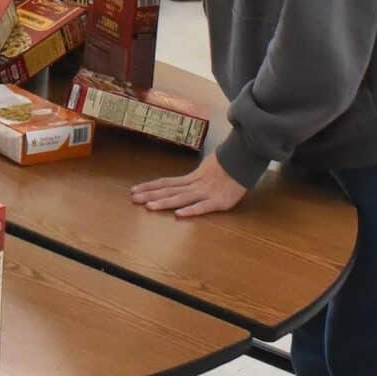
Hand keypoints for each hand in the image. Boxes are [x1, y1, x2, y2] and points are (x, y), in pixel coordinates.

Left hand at [129, 152, 248, 217]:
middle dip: (150, 194)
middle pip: (169, 190)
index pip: (166, 182)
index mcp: (191, 178)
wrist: (244, 160)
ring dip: (165, 202)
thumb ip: (194, 177)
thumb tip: (181, 181)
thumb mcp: (206, 169)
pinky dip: (191, 210)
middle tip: (133, 199)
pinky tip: (179, 215)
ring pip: (181, 198)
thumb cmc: (227, 165)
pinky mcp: (219, 202)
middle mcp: (194, 185)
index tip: (133, 190)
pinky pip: (203, 207)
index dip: (150, 187)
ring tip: (149, 206)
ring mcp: (206, 193)